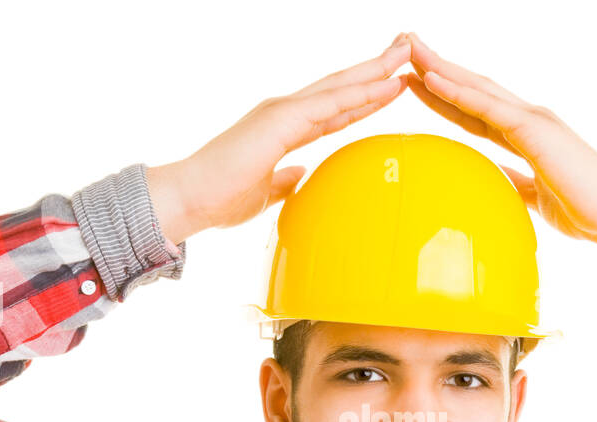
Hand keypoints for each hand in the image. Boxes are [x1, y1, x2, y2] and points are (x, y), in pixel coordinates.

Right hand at [147, 38, 412, 242]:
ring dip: (377, 70)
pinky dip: (361, 93)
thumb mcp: (264, 191)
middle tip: (408, 47)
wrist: (188, 198)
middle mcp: (285, 112)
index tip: (392, 84)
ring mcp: (283, 112)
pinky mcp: (281, 120)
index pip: (335, 109)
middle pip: (342, 86)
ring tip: (408, 52)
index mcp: (284, 128)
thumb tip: (300, 175)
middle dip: (377, 67)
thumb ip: (284, 180)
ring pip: (341, 86)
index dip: (365, 96)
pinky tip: (387, 84)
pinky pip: (331, 104)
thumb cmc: (218, 198)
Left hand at [401, 32, 596, 261]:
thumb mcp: (537, 196)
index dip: (447, 95)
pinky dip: (459, 93)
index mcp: (528, 134)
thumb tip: (493, 179)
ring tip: (410, 52)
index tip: (417, 82)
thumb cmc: (585, 210)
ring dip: (441, 69)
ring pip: (477, 88)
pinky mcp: (536, 132)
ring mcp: (534, 120)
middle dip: (438, 68)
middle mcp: (529, 119)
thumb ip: (516, 182)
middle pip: (474, 88)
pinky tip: (433, 81)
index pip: (477, 108)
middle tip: (405, 48)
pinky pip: (489, 108)